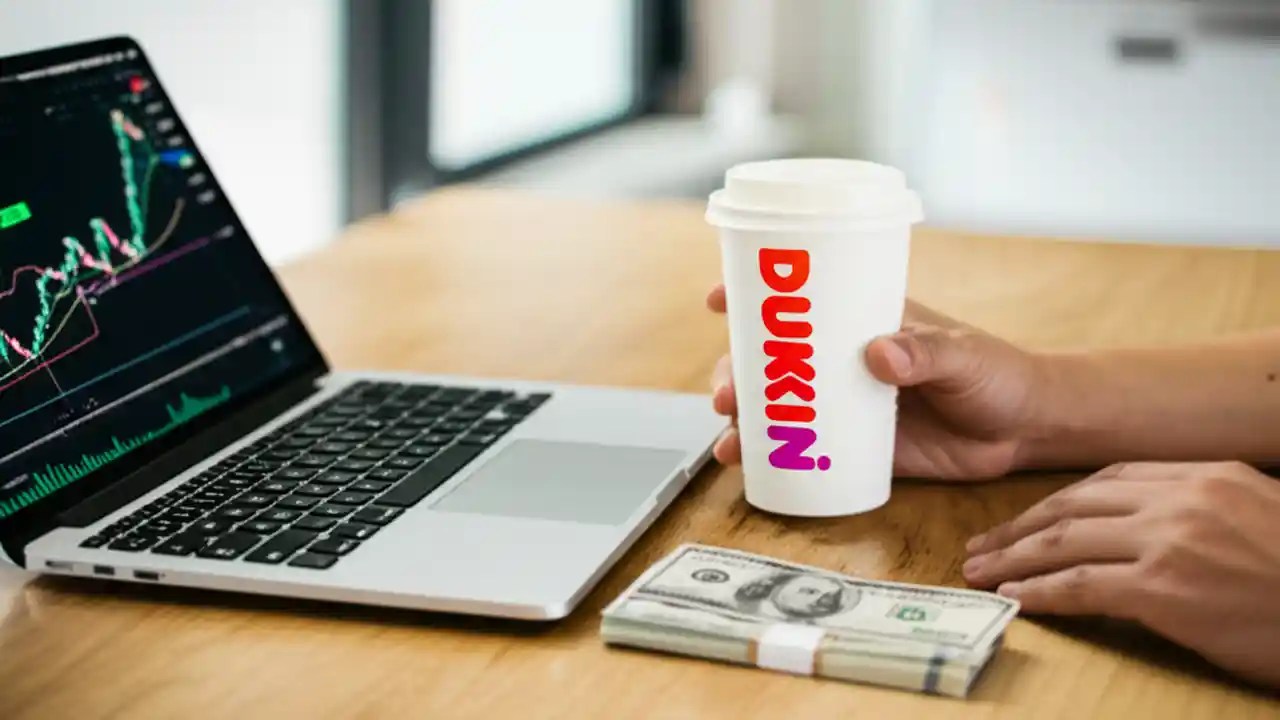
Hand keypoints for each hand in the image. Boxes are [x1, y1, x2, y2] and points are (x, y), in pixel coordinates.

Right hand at [706, 284, 1046, 478]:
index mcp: (863, 322)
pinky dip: (770, 461)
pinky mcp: (856, 450)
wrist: (1025, 431)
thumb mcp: (962, 355)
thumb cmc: (997, 374)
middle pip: (771, 361)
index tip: (720, 300)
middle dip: (735, 374)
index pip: (801, 300)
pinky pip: (803, 454)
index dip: (753, 296)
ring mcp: (845, 407)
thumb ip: (926, 352)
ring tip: (730, 441)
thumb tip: (879, 353)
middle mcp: (842, 362)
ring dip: (744, 421)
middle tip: (726, 396)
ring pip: (778, 409)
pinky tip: (747, 469)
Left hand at [964, 461, 1279, 687]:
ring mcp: (1169, 541)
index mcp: (1204, 474)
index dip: (1058, 500)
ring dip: (1014, 557)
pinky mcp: (1164, 590)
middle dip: (1021, 525)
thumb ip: (1202, 510)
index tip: (1027, 518)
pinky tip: (1013, 599)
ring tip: (979, 571)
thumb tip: (1150, 528)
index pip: (1109, 477)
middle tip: (982, 544)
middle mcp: (1181, 498)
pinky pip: (1081, 586)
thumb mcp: (1257, 518)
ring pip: (1067, 540)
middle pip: (1075, 502)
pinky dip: (1040, 592)